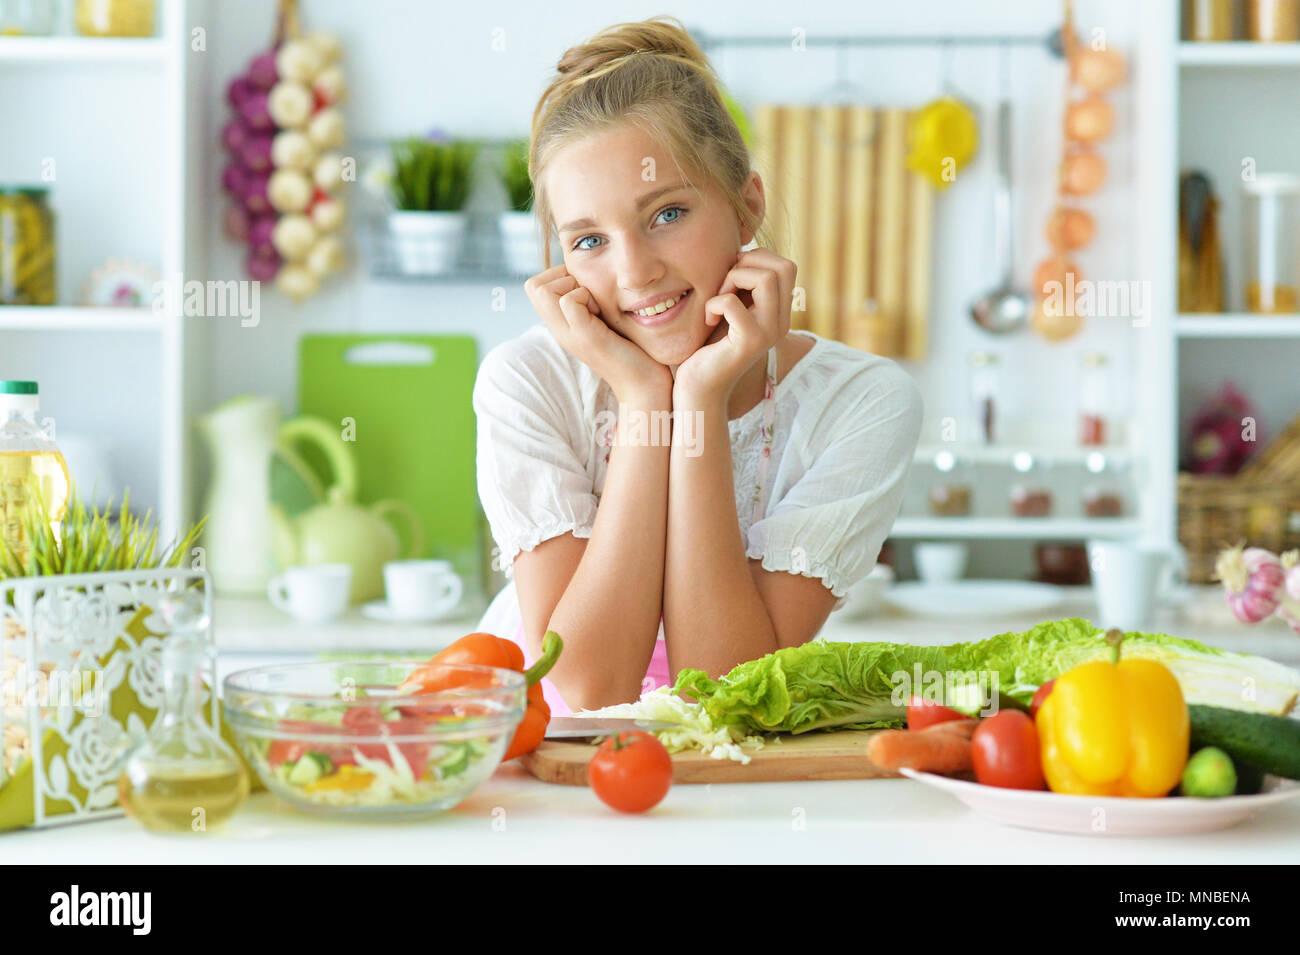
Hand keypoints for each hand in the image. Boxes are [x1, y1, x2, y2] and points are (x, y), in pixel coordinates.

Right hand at [524, 264, 671, 401]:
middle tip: (591, 296)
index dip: (559, 276)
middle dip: (563, 277)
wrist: (645, 384)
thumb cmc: (632, 350)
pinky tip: (604, 313)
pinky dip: (588, 296)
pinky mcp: (586, 337)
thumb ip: (590, 302)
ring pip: (543, 289)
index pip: (535, 286)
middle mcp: (559, 330)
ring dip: (574, 287)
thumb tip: (586, 273)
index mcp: (562, 325)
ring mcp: (569, 334)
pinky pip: (569, 300)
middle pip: (533, 285)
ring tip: (597, 306)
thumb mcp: (604, 320)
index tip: (587, 291)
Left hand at [673, 248, 795, 405]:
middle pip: (783, 266)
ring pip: (767, 278)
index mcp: (779, 312)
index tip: (731, 275)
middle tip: (724, 284)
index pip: (786, 265)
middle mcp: (781, 323)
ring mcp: (768, 333)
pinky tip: (708, 318)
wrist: (698, 388)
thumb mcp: (729, 308)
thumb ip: (742, 284)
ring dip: (732, 279)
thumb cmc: (707, 346)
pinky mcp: (749, 343)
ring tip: (716, 299)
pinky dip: (715, 302)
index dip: (757, 259)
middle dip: (748, 264)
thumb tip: (743, 248)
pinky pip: (734, 302)